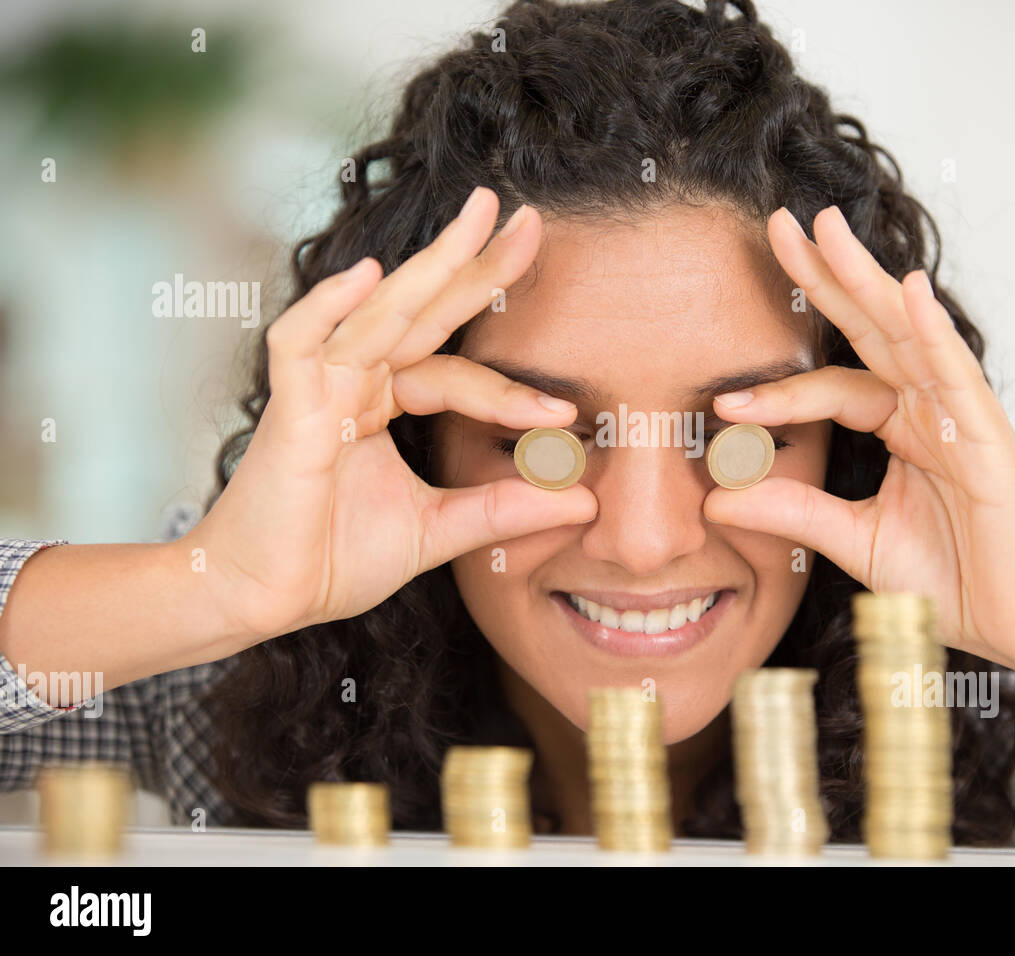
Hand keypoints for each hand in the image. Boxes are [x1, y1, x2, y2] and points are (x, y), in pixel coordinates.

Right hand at [190, 187, 596, 639]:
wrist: (263, 601)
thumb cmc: (332, 559)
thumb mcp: (438, 530)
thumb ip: (505, 509)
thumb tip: (585, 502)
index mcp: (382, 401)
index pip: (456, 371)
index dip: (510, 391)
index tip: (567, 414)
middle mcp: (353, 381)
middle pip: (422, 311)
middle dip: (475, 264)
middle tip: (531, 220)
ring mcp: (318, 389)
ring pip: (378, 314)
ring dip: (430, 264)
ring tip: (481, 219)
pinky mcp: (288, 412)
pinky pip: (300, 344)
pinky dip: (327, 308)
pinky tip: (366, 275)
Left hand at [702, 204, 1014, 671]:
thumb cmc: (954, 579)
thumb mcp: (853, 539)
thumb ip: (791, 512)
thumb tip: (717, 497)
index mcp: (903, 426)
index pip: (834, 387)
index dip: (781, 391)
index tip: (724, 405)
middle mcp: (930, 407)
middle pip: (870, 328)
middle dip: (826, 275)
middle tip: (779, 223)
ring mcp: (961, 414)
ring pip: (907, 332)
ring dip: (867, 278)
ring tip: (828, 227)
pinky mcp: (989, 436)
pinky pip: (956, 373)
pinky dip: (933, 331)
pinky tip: (908, 289)